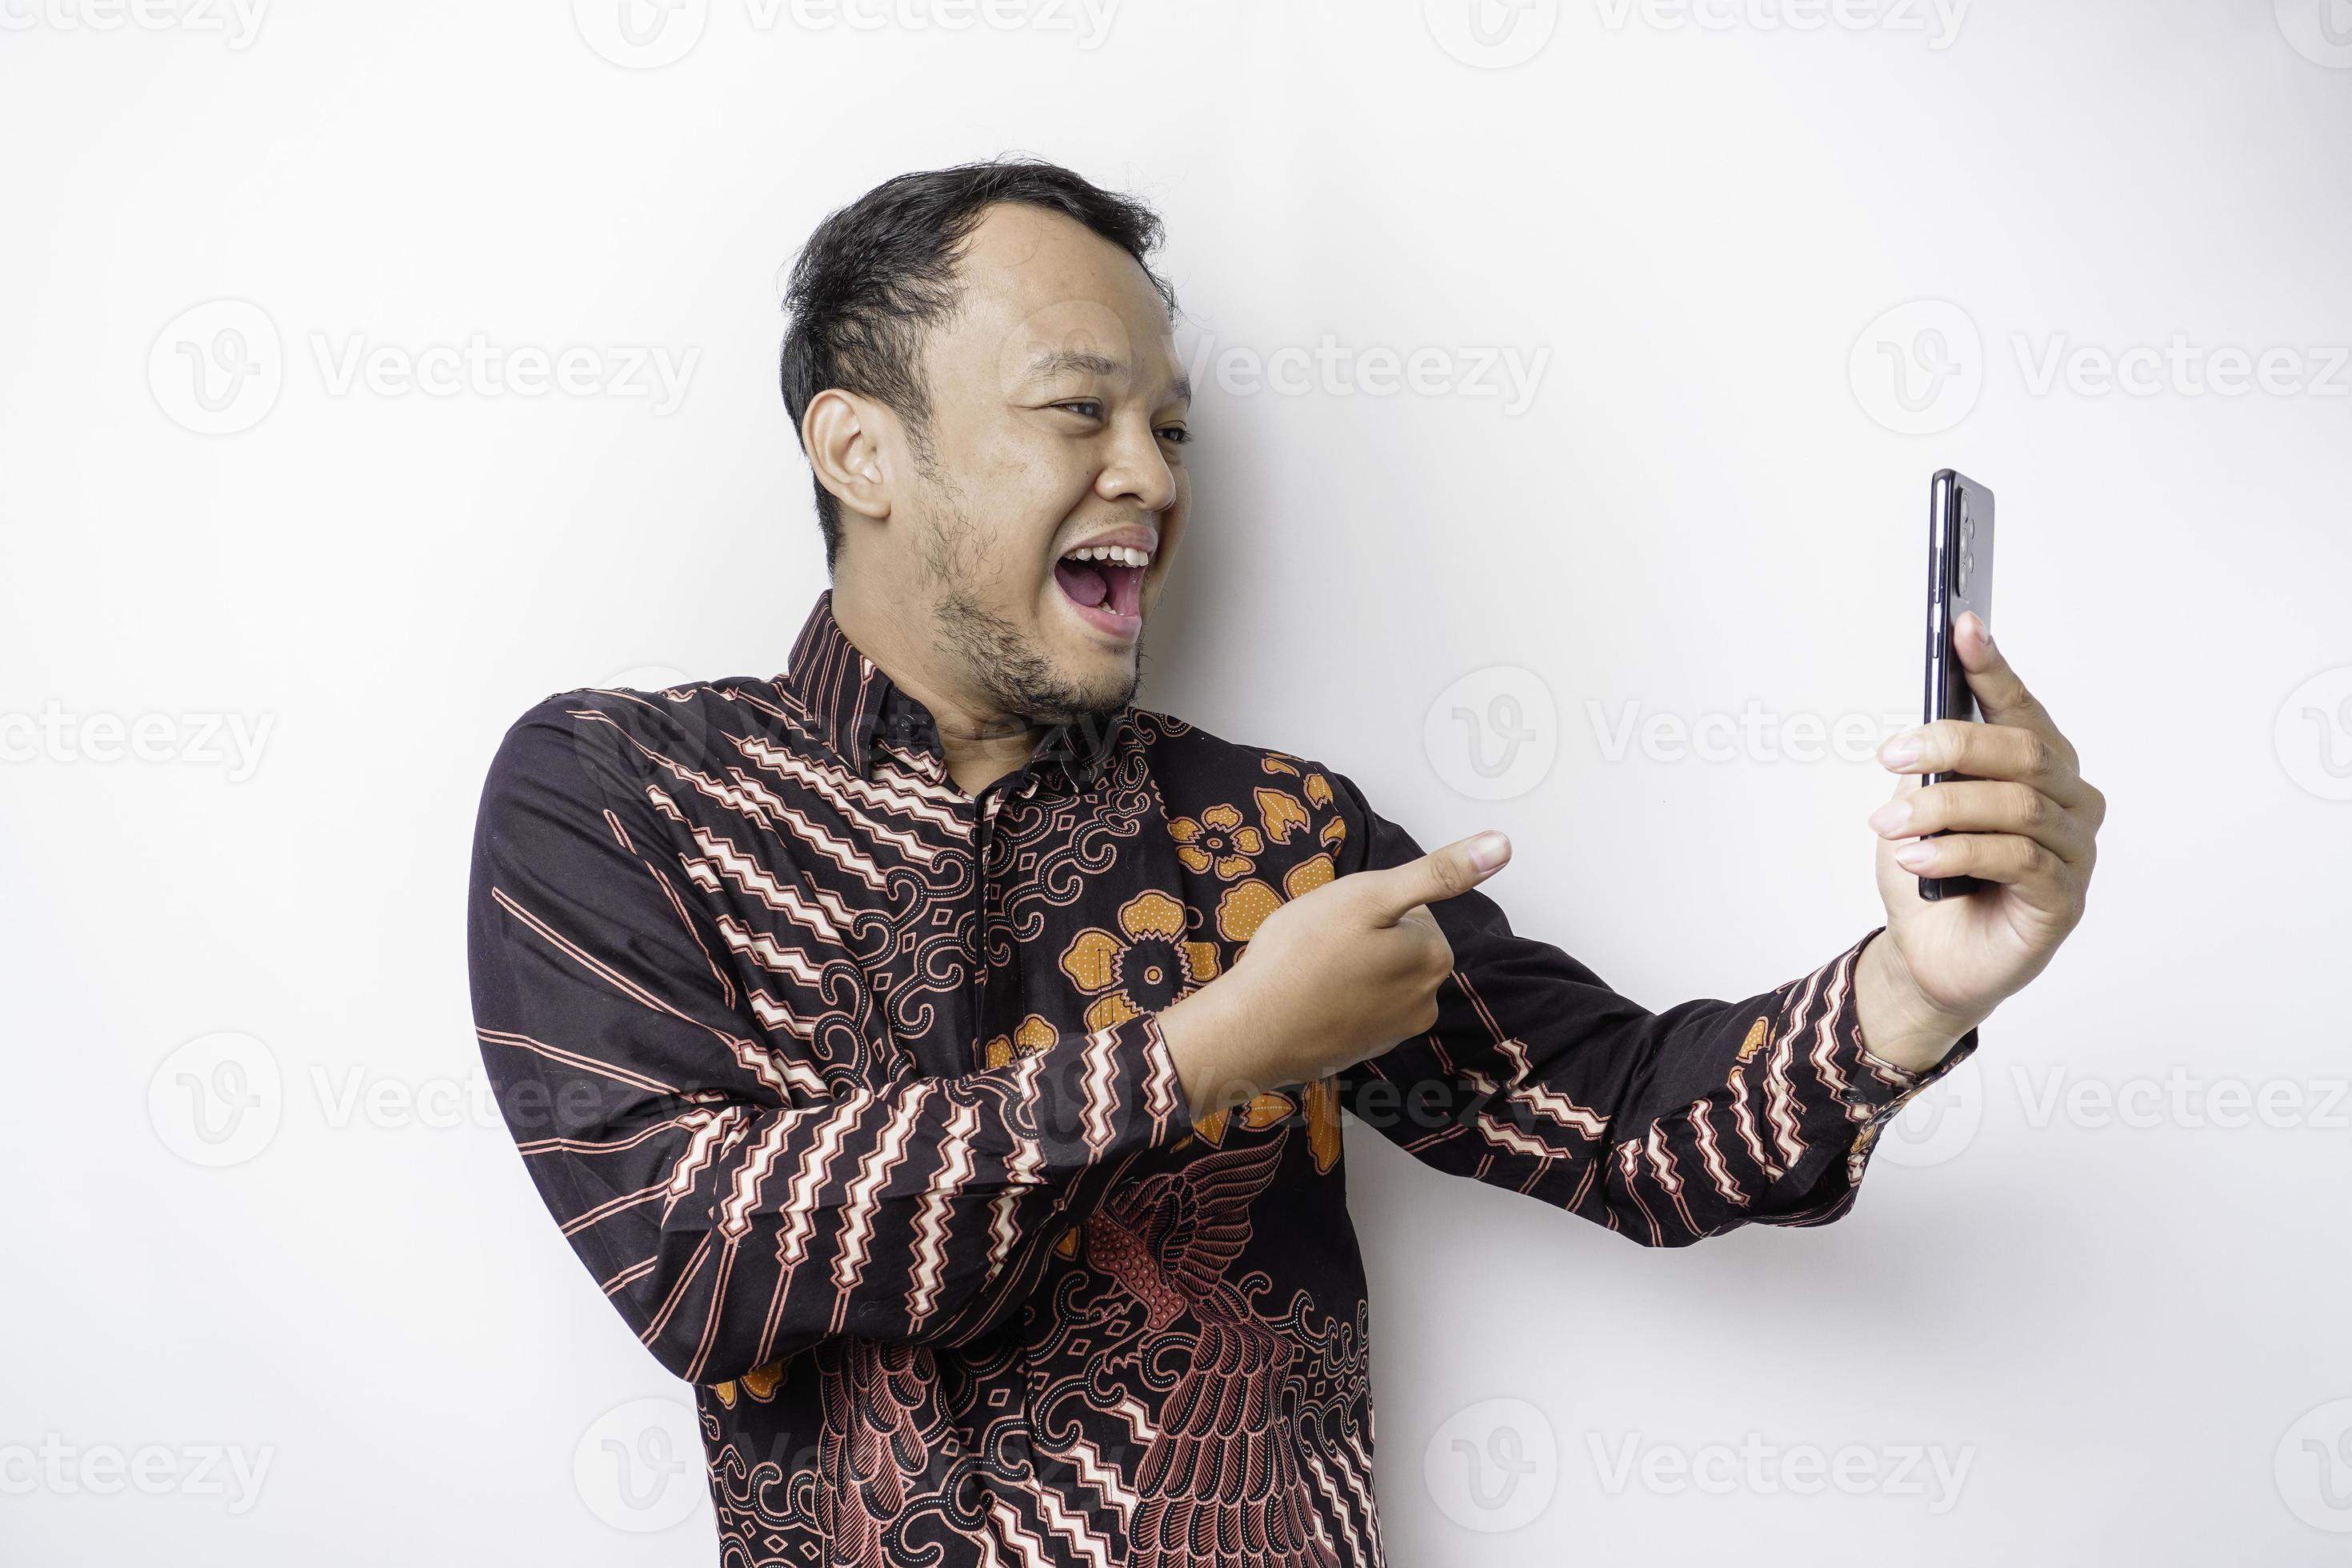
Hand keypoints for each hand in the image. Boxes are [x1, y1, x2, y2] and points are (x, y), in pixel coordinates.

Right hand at [1157, 831, 1511, 1118]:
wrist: (1253, 1030)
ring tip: (1311, 968)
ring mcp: (1396, 1032)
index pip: (1414, 911)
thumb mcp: (1370, 896)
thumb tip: (1503, 845)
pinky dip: (1338, 998)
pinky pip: (1360, 1008)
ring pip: (1378, 976)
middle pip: (1399, 945)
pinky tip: (1309, 995)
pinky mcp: (1365, 1050)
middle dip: (1365, 936)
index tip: (1340, 919)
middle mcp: (1427, 1000)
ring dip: (1351, 967)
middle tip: (1322, 941)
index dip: (1372, 907)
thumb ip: (1438, 872)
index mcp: (1434, 958)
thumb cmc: (1304, 955)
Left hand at [1859, 612, 2104, 1070]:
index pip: (2019, 708)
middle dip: (1950, 745)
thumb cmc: (1931, 875)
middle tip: (1892, 755)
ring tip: (1890, 823)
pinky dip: (1958, 852)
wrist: (1931, 956)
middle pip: (2022, 751)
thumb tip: (1927, 734)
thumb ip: (1933, 768)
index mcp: (2039, 767)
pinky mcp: (2063, 899)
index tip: (1962, 627)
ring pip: (2016, 805)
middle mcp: (2069, 800)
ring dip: (1942, 809)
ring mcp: (2073, 850)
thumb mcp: (1918, 807)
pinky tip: (1917, 859)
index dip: (1992, 667)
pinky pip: (2017, 859)